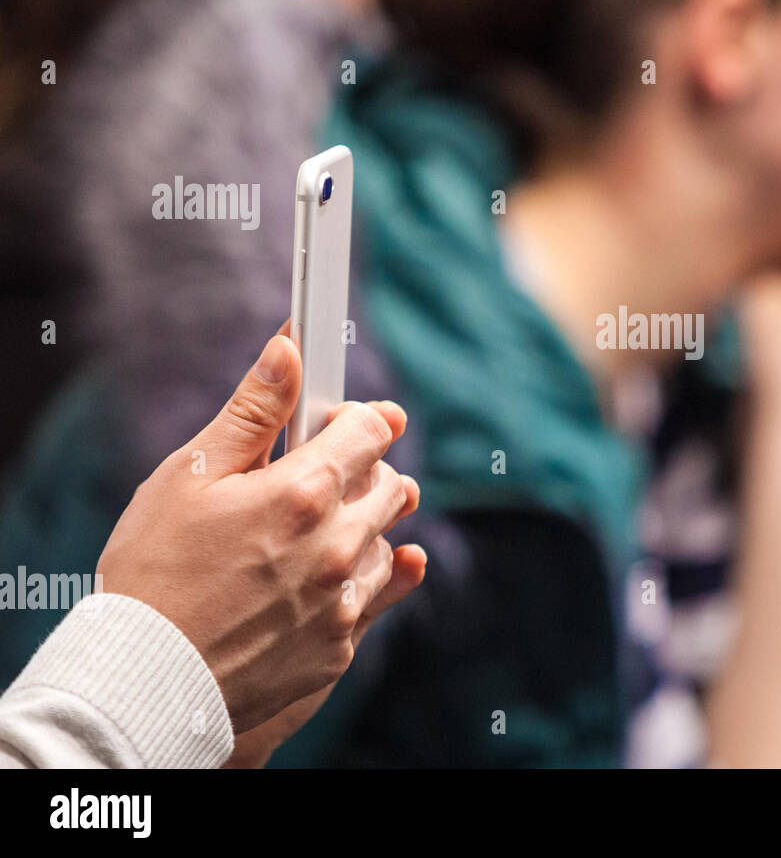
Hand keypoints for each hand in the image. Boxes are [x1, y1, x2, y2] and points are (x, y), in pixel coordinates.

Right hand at [96, 332, 422, 734]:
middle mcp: (338, 546)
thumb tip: (290, 347)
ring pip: (388, 538)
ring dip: (362, 526)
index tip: (335, 423)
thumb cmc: (153, 570)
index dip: (356, 419)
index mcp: (304, 493)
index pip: (373, 429)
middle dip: (362, 470)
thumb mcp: (190, 477)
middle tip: (317, 477)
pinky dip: (363, 577)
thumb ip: (252, 410)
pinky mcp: (341, 646)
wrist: (141, 680)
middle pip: (390, 483)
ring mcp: (344, 600)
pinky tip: (332, 573)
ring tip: (310, 533)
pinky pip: (379, 594)